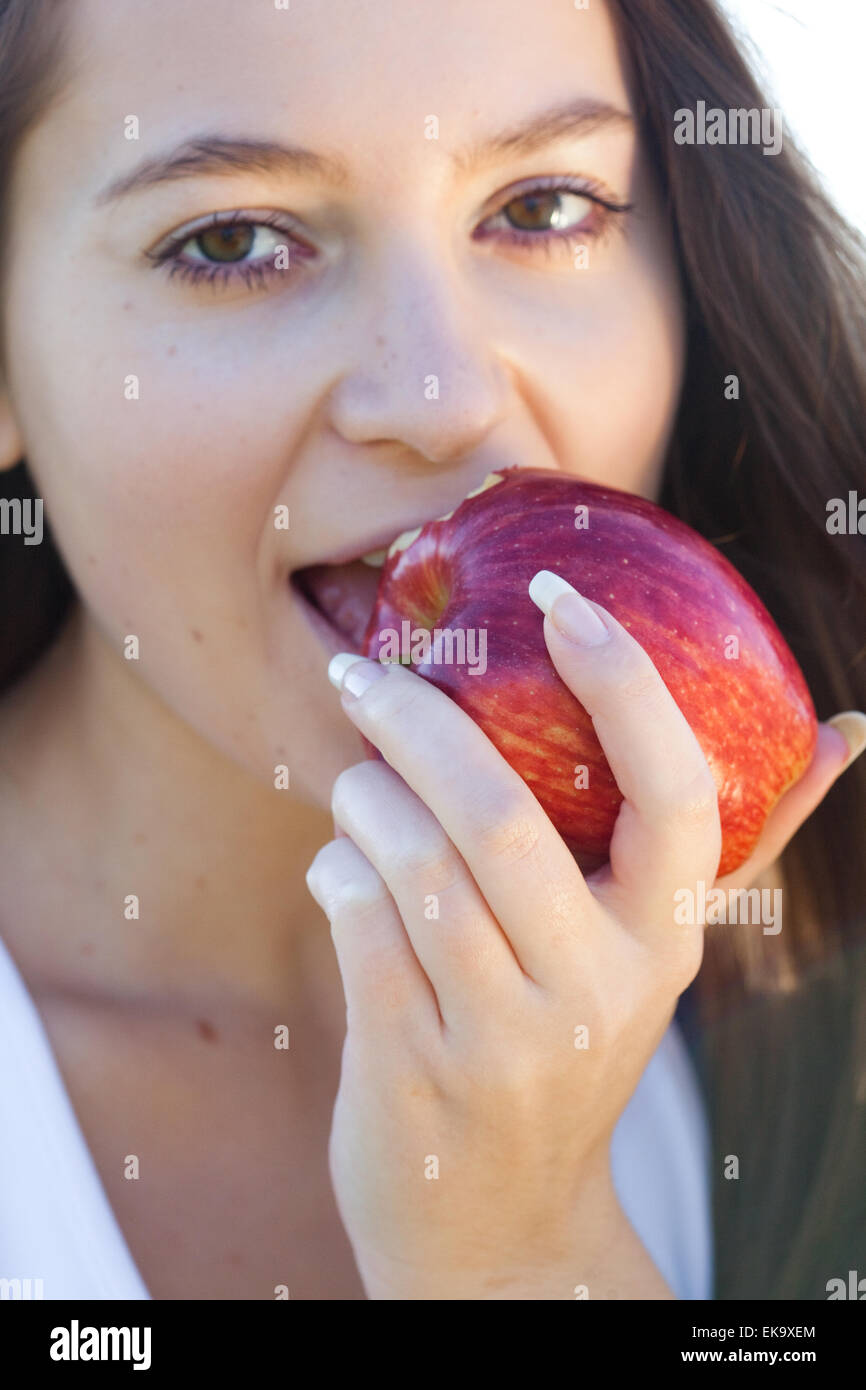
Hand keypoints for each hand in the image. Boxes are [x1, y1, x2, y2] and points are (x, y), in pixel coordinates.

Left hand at [305, 575, 851, 1299]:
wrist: (499, 1229)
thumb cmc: (569, 1052)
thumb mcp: (653, 959)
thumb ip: (737, 845)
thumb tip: (846, 729)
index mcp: (664, 941)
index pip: (675, 793)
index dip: (623, 682)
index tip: (560, 597)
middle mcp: (595, 988)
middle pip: (499, 817)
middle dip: (415, 722)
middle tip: (362, 673)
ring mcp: (502, 1037)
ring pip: (411, 865)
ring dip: (363, 797)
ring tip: (353, 779)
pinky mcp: (413, 1067)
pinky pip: (356, 919)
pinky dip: (335, 869)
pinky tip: (341, 867)